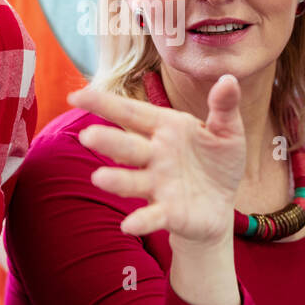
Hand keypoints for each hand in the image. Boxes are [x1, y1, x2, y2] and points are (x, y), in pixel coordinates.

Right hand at [68, 75, 245, 246]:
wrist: (220, 206)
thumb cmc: (217, 163)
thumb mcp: (227, 131)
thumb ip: (225, 107)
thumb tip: (229, 79)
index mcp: (166, 128)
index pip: (132, 113)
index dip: (104, 103)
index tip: (76, 96)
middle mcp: (155, 156)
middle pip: (128, 146)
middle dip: (109, 141)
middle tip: (88, 135)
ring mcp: (159, 185)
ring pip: (133, 181)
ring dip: (117, 181)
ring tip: (99, 178)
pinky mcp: (168, 213)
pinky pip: (152, 216)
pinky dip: (141, 220)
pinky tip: (129, 225)